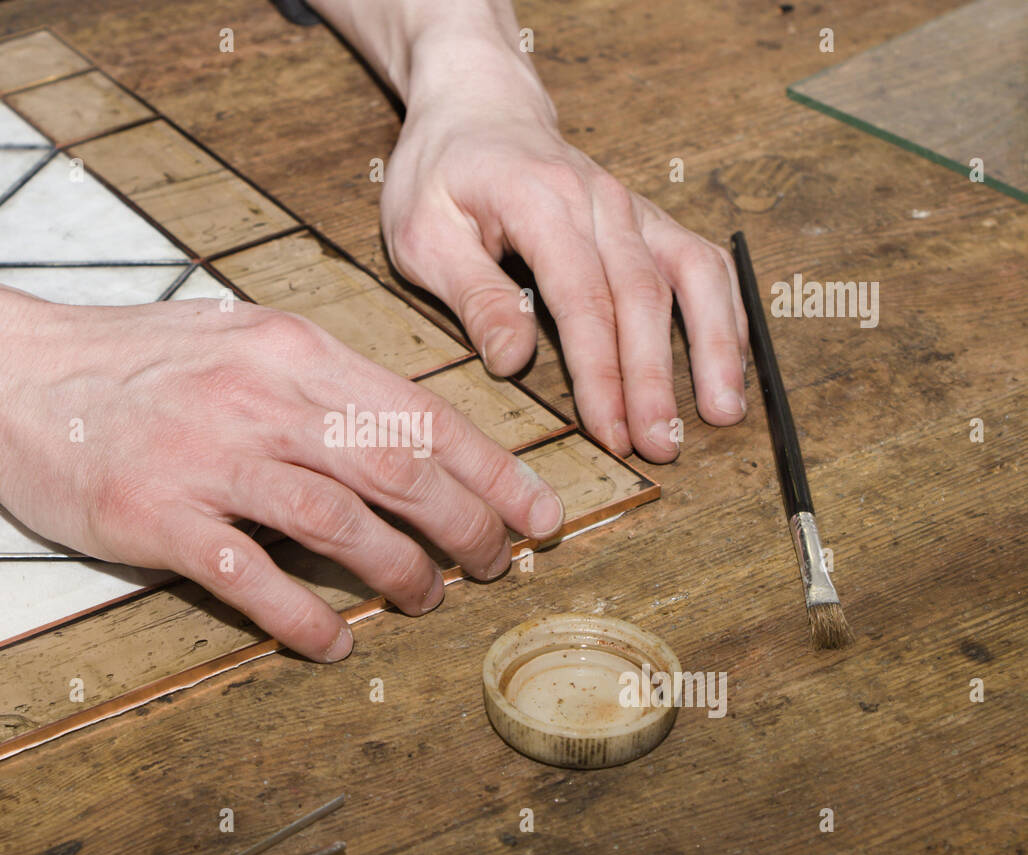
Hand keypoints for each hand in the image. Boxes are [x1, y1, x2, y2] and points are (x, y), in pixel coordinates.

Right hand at [0, 296, 566, 661]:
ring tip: (425, 601)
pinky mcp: (156, 513)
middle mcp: (260, 396)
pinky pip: (250, 576)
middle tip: (495, 565)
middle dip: (468, 526)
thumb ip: (322, 384)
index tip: (541, 513)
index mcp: (293, 349)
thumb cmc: (136, 361)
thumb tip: (412, 441)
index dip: (494, 470)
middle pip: (398, 469)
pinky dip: (302, 616)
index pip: (421, 412)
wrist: (11, 372)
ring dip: (399, 573)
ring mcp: (207, 454)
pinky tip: (332, 644)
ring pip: (338, 522)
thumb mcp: (242, 340)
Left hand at [380, 48, 748, 463]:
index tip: (610, 430)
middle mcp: (599, 199)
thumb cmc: (440, 174)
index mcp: (539, 200)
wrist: (478, 109)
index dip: (601, 370)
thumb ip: (472, 295)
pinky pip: (702, 262)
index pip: (582, 296)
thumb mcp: (422, 234)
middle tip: (661, 445)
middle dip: (655, 378)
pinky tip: (733, 364)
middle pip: (643, 295)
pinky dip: (724, 312)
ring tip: (723, 413)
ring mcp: (631, 206)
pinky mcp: (645, 220)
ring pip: (691, 274)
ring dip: (713, 346)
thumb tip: (514, 362)